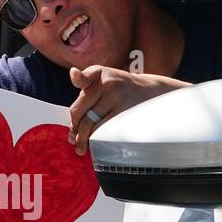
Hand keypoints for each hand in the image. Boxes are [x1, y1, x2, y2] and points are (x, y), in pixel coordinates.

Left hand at [67, 65, 190, 155]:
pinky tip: (94, 144)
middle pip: (79, 111)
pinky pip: (103, 130)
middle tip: (73, 139)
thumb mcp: (103, 79)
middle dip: (74, 127)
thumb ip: (86, 94)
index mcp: (99, 73)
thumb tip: (71, 133)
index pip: (84, 77)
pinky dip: (95, 138)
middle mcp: (107, 84)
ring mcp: (116, 99)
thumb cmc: (120, 89)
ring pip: (90, 124)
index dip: (78, 76)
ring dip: (83, 138)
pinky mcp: (124, 113)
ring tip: (81, 147)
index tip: (74, 74)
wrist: (150, 91)